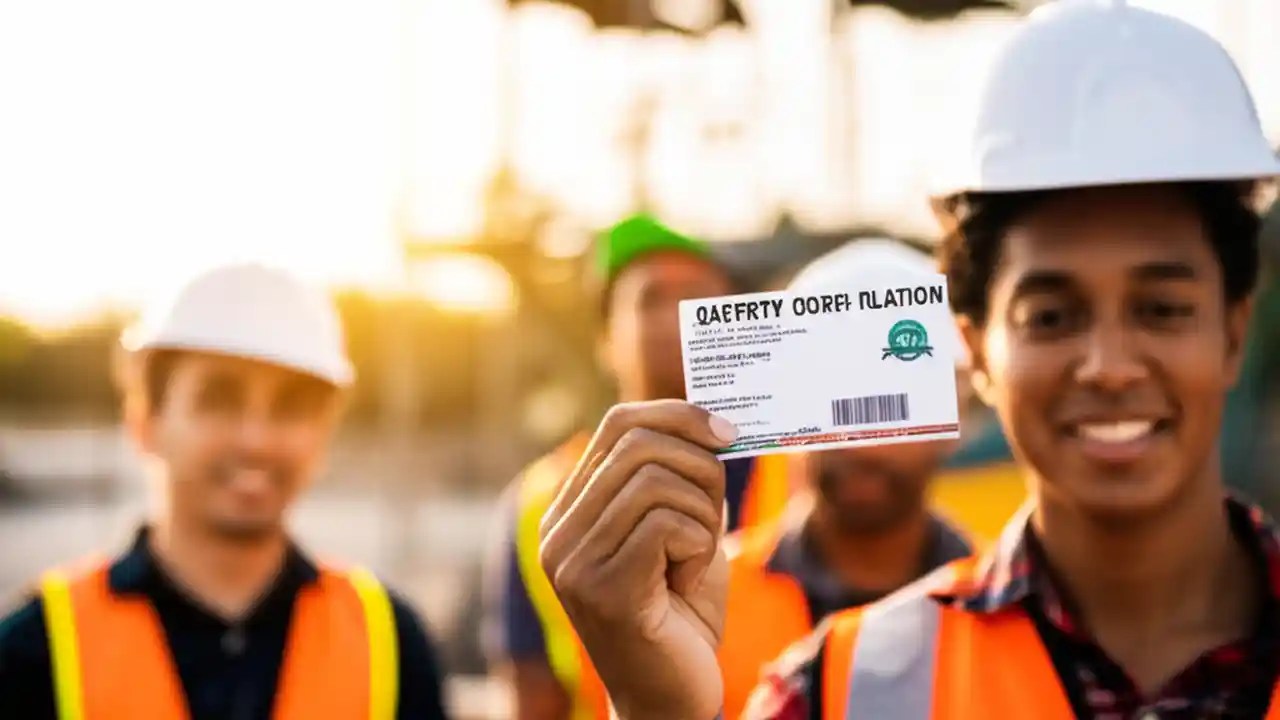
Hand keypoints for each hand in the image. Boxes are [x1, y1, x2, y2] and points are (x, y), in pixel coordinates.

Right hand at [539, 400, 737, 719]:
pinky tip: (685, 583)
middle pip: (640, 445)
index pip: (618, 425)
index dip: (676, 415)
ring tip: (696, 558)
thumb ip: (680, 480)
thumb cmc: (680, 614)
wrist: (670, 699)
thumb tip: (711, 419)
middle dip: (700, 468)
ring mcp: (574, 563)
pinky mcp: (603, 590)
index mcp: (571, 511)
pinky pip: (667, 527)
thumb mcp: (681, 532)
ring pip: (659, 484)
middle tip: (717, 513)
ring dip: (702, 517)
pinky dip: (698, 548)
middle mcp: (559, 532)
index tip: (726, 430)